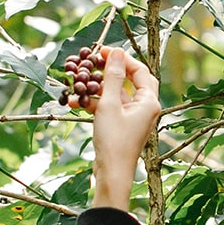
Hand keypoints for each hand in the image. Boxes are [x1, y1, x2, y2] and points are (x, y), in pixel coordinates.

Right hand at [89, 47, 161, 212]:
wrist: (111, 174)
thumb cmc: (113, 141)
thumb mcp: (109, 104)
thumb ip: (112, 76)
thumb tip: (115, 52)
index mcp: (149, 102)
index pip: (140, 71)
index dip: (122, 58)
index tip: (103, 50)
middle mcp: (144, 108)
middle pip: (129, 80)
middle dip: (109, 71)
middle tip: (93, 60)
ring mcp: (132, 118)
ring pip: (114, 95)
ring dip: (95, 89)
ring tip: (78, 82)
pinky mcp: (120, 126)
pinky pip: (108, 108)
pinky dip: (93, 104)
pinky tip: (74, 102)